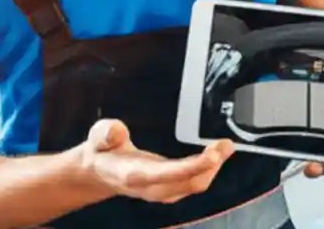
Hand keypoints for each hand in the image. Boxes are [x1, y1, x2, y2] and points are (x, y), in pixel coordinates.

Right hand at [79, 119, 235, 204]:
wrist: (99, 172)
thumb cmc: (102, 151)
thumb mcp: (97, 137)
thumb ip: (105, 134)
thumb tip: (115, 132)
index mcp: (134, 175)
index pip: (167, 174)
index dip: (191, 167)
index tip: (212, 156)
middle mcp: (151, 187)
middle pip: (187, 184)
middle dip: (210, 167)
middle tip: (225, 145)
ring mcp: (162, 191)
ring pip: (194, 185)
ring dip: (213, 168)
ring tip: (226, 146)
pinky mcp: (170, 188)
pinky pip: (194, 182)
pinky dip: (208, 169)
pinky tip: (217, 154)